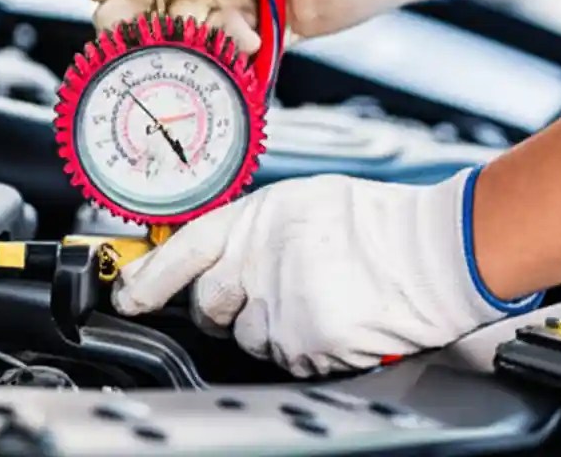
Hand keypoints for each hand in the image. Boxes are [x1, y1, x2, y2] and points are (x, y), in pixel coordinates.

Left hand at [111, 170, 540, 376]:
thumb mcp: (298, 203)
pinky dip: (301, 346)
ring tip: (314, 299)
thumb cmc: (372, 224)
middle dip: (224, 306)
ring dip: (270, 326)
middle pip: (208, 304)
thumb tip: (212, 255)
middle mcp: (259, 261)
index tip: (130, 295)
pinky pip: (283, 357)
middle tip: (261, 294)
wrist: (431, 254)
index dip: (148, 277)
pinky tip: (330, 319)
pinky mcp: (304, 343)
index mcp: (255, 219)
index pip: (182, 251)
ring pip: (247, 336)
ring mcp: (280, 306)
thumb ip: (249, 228)